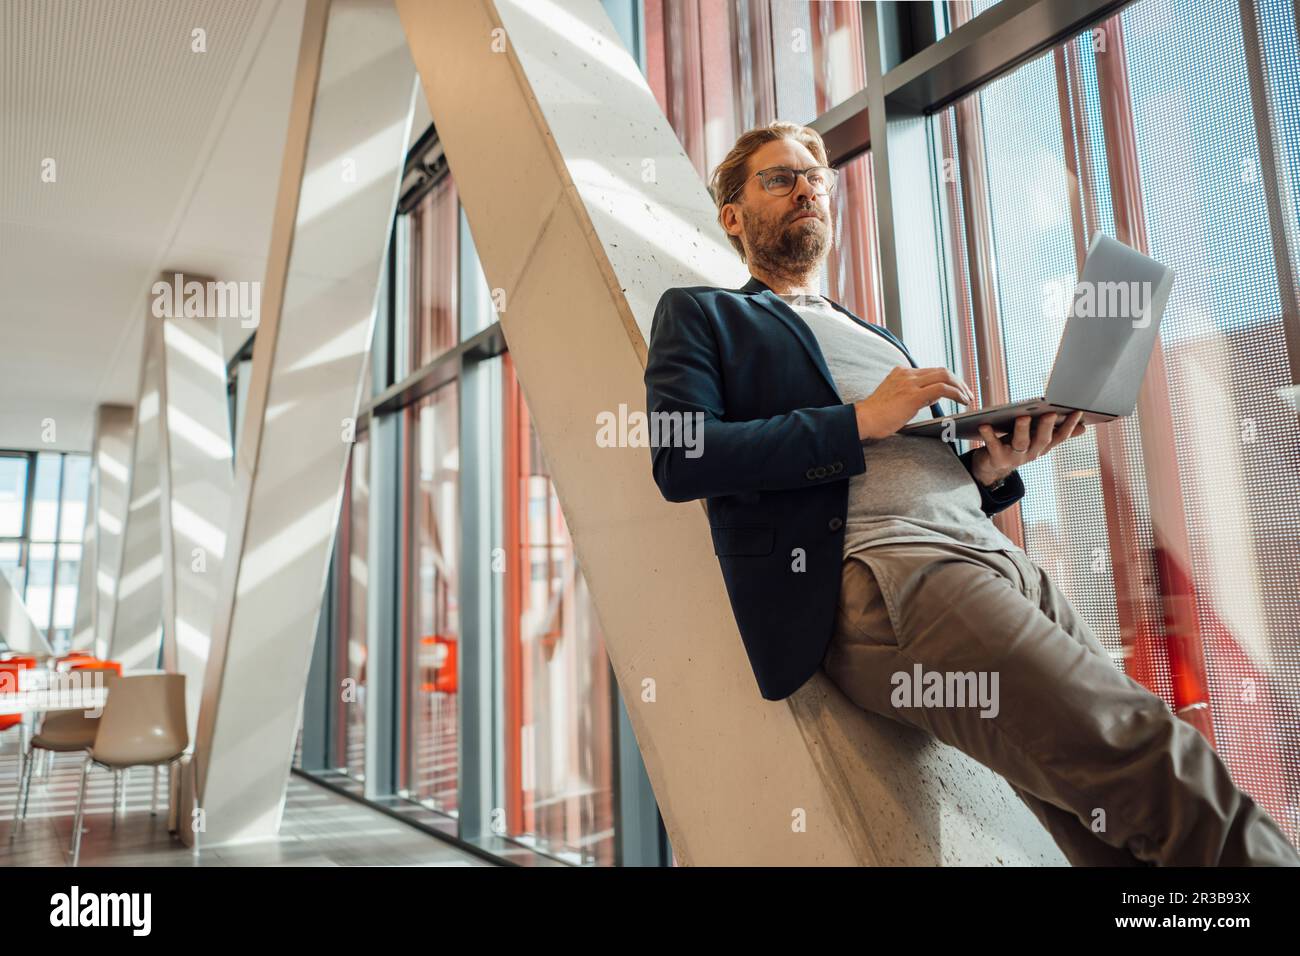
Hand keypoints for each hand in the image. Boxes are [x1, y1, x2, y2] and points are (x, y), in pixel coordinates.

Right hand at [855, 366, 974, 439]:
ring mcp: (909, 383)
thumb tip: (935, 395)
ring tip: (967, 398)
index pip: (931, 371)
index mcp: (901, 373)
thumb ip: (915, 394)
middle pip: (941, 371)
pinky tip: (962, 401)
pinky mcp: (913, 395)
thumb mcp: (897, 400)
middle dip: (958, 381)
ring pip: (944, 376)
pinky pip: (941, 389)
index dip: (948, 380)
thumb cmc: (877, 416)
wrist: (862, 420)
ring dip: (960, 387)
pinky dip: (956, 393)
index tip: (957, 389)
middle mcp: (906, 374)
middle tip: (967, 393)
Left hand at [972, 411, 1085, 485]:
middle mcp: (1032, 453)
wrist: (992, 468)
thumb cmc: (1016, 445)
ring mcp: (1015, 457)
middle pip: (1042, 440)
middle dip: (1047, 426)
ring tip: (1022, 416)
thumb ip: (1056, 432)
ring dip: (1022, 429)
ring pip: (1021, 443)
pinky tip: (984, 425)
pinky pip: (993, 446)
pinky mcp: (997, 458)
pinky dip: (989, 435)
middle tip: (1050, 413)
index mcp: (1043, 446)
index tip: (1077, 411)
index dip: (1070, 426)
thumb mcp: (1036, 439)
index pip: (1060, 436)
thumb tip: (1083, 427)